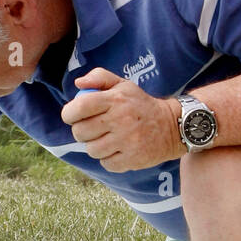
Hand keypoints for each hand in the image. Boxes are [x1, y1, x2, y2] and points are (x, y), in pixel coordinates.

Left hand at [60, 67, 181, 171]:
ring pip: (92, 150)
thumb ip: (100, 77)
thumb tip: (78, 83)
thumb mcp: (123, 84)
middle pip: (81, 132)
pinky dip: (108, 159)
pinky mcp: (132, 159)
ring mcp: (127, 141)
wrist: (172, 126)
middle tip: (92, 129)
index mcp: (116, 99)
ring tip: (107, 139)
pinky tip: (117, 150)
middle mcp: (120, 120)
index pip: (80, 107)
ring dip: (95, 146)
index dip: (69, 114)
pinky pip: (106, 163)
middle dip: (81, 131)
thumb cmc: (140, 104)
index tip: (72, 116)